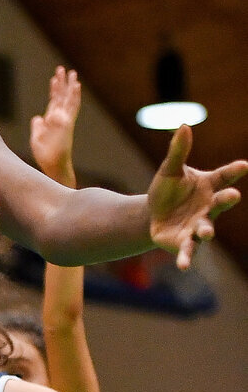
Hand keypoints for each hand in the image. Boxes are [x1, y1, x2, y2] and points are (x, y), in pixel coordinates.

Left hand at [29, 66, 80, 184]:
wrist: (52, 165)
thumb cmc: (45, 155)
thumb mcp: (36, 138)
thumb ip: (37, 127)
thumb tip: (37, 118)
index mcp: (52, 121)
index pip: (54, 101)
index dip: (54, 90)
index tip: (53, 78)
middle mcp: (60, 118)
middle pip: (62, 97)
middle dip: (62, 83)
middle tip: (62, 68)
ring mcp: (65, 120)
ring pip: (69, 99)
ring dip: (70, 86)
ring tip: (72, 73)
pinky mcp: (67, 123)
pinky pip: (72, 107)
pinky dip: (74, 96)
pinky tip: (76, 86)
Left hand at [147, 125, 246, 268]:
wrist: (152, 215)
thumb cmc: (167, 190)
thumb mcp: (169, 170)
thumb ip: (178, 151)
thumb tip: (184, 124)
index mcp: (209, 186)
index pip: (224, 176)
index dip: (234, 171)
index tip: (243, 165)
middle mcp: (208, 207)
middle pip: (220, 203)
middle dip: (226, 200)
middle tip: (232, 196)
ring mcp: (198, 226)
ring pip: (206, 229)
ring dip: (207, 231)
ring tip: (207, 233)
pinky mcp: (184, 242)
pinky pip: (187, 251)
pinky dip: (186, 259)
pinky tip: (183, 266)